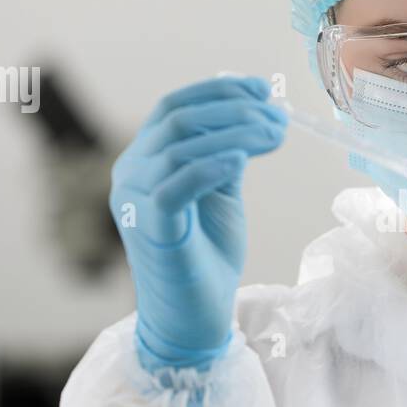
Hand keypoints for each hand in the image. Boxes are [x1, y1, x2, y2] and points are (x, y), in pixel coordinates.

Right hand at [109, 76, 285, 371]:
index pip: (174, 107)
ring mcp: (133, 199)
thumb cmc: (207, 255)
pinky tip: (240, 161)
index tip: (264, 91)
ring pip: (179, 146)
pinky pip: (175, 185)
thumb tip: (252, 114)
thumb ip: (225, 154)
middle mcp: (130, 172)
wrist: (194, 316)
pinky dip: (209, 166)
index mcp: (144, 159)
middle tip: (277, 117)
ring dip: (233, 133)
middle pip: (177, 119)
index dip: (220, 91)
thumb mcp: (220, 192)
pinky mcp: (149, 227)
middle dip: (233, 109)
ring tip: (272, 135)